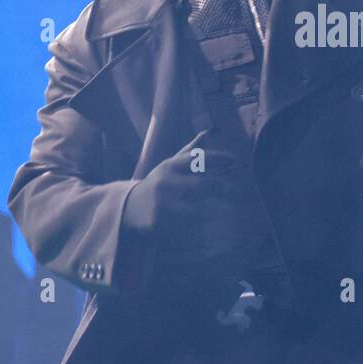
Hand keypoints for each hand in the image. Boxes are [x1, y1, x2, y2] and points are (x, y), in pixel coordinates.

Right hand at [123, 130, 267, 314]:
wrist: (126, 210)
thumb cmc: (156, 185)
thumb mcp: (170, 166)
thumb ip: (190, 152)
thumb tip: (209, 131)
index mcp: (170, 167)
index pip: (196, 158)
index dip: (217, 158)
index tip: (234, 160)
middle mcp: (166, 183)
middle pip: (200, 185)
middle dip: (221, 187)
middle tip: (236, 191)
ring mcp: (162, 205)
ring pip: (196, 209)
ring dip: (215, 212)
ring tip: (231, 213)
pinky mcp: (159, 224)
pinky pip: (186, 229)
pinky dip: (203, 231)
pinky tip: (217, 232)